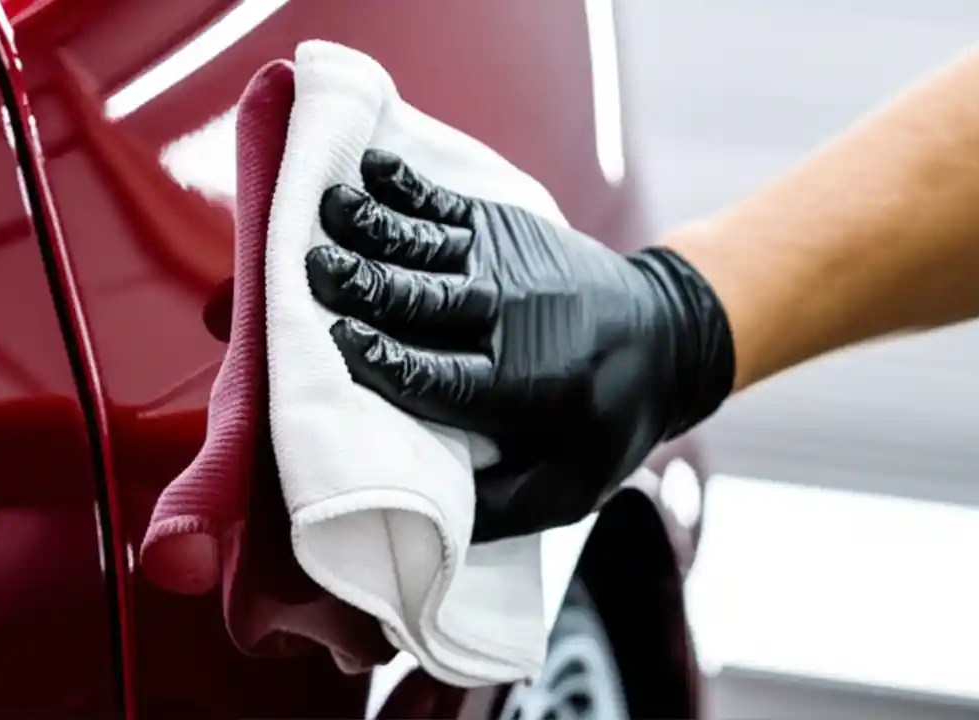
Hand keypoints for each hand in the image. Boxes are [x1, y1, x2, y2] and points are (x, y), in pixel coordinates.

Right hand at [306, 150, 733, 540]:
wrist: (667, 334)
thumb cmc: (605, 418)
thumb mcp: (569, 488)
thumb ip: (497, 507)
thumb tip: (419, 519)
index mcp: (520, 385)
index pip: (438, 375)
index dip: (385, 359)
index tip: (336, 343)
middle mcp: (508, 317)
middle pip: (423, 300)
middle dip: (365, 285)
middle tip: (311, 270)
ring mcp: (504, 263)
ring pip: (427, 245)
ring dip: (372, 226)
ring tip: (324, 209)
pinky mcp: (503, 228)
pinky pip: (445, 204)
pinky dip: (404, 185)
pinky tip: (366, 168)